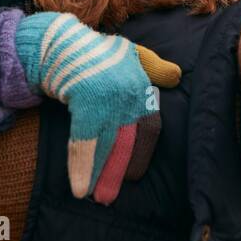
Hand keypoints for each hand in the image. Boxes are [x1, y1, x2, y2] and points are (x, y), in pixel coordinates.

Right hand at [16, 13, 180, 203]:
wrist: (62, 43)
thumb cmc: (97, 52)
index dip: (140, 154)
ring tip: (96, 197)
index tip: (133, 175)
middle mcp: (130, 94)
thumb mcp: (131, 53)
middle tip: (109, 197)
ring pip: (106, 146)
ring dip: (100, 174)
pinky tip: (78, 188)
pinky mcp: (86, 103)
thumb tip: (178, 76)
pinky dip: (81, 167)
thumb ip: (153, 67)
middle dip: (118, 171)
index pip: (149, 129)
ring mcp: (109, 99)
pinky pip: (83, 142)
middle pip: (127, 142)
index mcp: (141, 86)